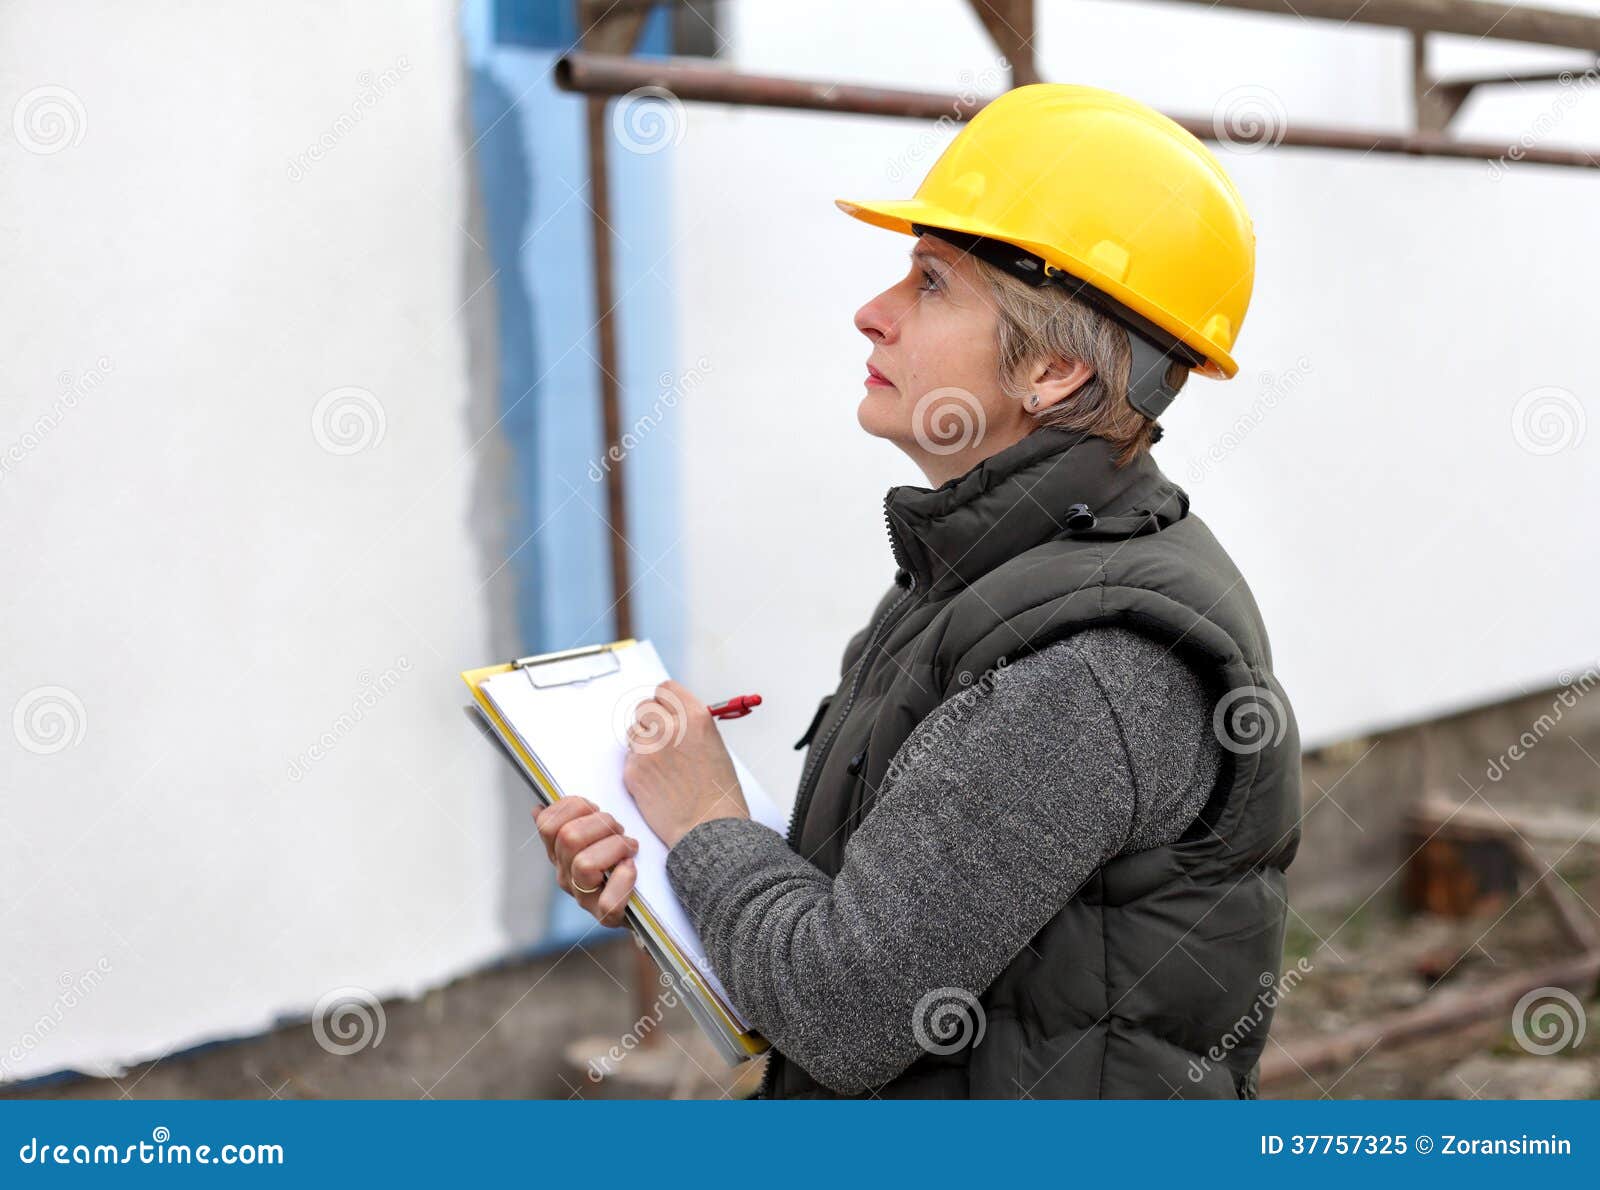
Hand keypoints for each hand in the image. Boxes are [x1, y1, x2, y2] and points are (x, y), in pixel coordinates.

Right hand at [534, 797, 639, 926]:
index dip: (574, 807)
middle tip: (619, 829)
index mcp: (558, 853)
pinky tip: (631, 867)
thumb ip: (569, 821)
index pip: (548, 823)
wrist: (645, 902)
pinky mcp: (606, 917)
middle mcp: (566, 876)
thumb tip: (538, 810)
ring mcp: (583, 898)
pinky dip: (623, 880)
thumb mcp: (595, 833)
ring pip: (584, 864)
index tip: (594, 809)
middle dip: (601, 824)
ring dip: (615, 847)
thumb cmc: (620, 857)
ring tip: (629, 847)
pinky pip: (608, 902)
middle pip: (568, 838)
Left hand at [622, 679, 750, 847]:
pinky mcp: (634, 770)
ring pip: (633, 732)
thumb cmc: (717, 793)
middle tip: (659, 739)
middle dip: (649, 721)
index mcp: (696, 717)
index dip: (664, 701)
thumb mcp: (714, 745)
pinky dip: (639, 767)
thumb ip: (690, 726)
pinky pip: (629, 758)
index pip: (666, 689)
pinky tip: (657, 782)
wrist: (708, 828)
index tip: (665, 710)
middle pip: (644, 707)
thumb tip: (669, 717)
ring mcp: (649, 748)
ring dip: (642, 744)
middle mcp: (671, 727)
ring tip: (662, 766)